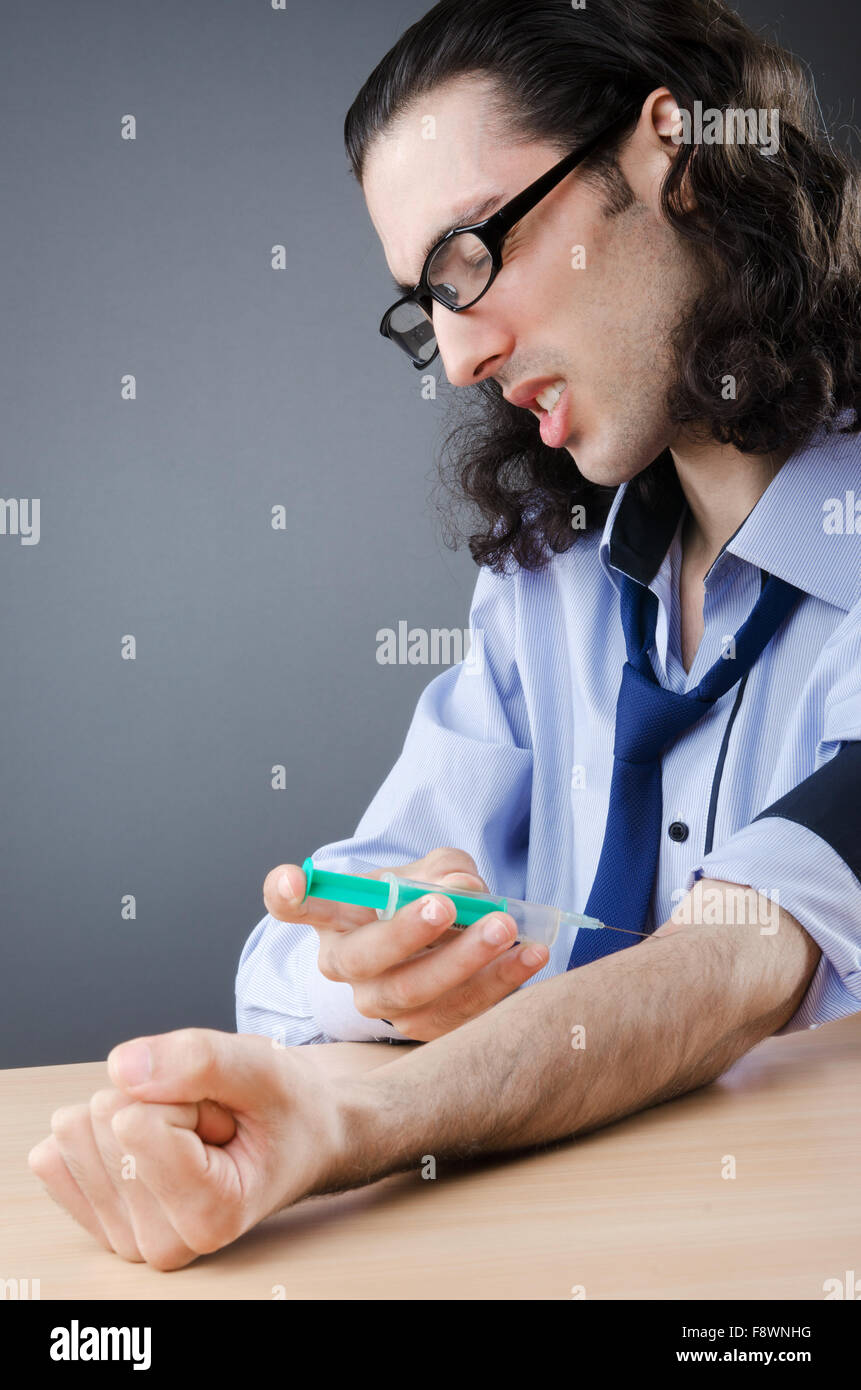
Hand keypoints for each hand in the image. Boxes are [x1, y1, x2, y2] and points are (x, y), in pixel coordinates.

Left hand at [27, 1030, 345, 1269]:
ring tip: (188, 1132)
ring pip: (77, 1131)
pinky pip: (56, 1150)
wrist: (294, 1137)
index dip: (184, 1096)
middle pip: (106, 1122)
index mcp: (211, 1216)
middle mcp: (163, 1242)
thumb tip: (120, 1067)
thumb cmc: (284, 1109)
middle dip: (158, 1101)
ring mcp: (125, 1236)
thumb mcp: (264, 1068)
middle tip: (209, 1124)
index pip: (137, 1123)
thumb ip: (200, 1061)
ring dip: (135, 1110)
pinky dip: (102, 1126)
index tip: (223, 1119)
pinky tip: (149, 1142)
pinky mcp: (97, 1219)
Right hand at [263, 847, 549, 1040]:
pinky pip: (460, 1014)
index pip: (293, 905)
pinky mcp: (425, 1029)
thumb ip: (445, 871)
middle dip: (404, 933)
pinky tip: (530, 955)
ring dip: (463, 961)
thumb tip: (464, 890)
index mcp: (334, 917)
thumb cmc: (428, 897)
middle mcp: (347, 966)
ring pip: (412, 994)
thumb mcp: (433, 870)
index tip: (293, 882)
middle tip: (445, 906)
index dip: (287, 894)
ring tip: (503, 927)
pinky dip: (500, 983)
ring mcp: (382, 1005)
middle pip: (361, 958)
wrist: (450, 946)